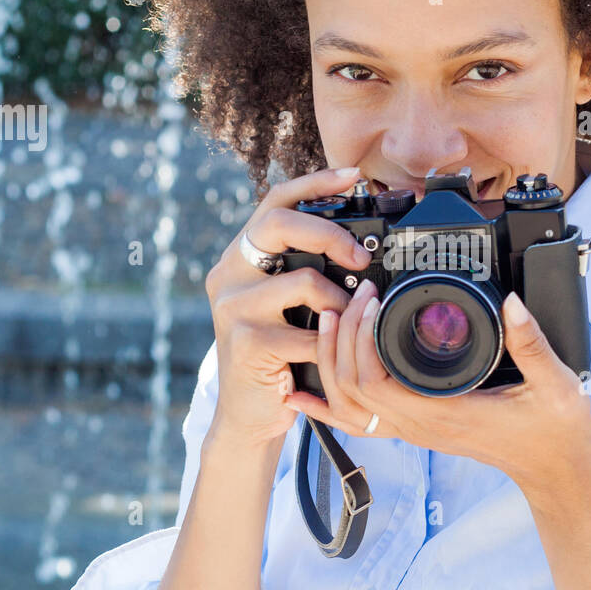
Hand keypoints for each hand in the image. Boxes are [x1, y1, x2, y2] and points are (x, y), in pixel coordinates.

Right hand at [204, 165, 371, 449]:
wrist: (249, 414)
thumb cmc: (279, 355)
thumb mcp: (288, 306)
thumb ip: (307, 271)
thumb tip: (360, 245)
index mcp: (241, 258)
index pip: (274, 201)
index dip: (315, 182)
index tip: (353, 175)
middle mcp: (228, 274)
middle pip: (279, 224)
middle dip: (330, 234)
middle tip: (362, 257)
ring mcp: (233, 307)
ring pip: (304, 281)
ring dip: (339, 303)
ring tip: (346, 322)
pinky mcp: (245, 341)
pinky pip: (309, 333)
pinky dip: (331, 344)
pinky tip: (331, 355)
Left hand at [280, 278, 590, 495]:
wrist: (556, 468)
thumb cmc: (555, 430)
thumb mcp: (554, 382)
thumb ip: (531, 342)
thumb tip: (510, 303)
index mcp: (443, 413)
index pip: (375, 382)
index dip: (361, 341)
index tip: (373, 302)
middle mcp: (420, 426)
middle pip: (351, 390)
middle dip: (342, 340)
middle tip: (354, 299)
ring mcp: (416, 430)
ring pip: (349, 407)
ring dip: (331, 364)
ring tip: (333, 322)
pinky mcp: (418, 428)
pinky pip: (361, 422)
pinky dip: (328, 408)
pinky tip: (303, 397)